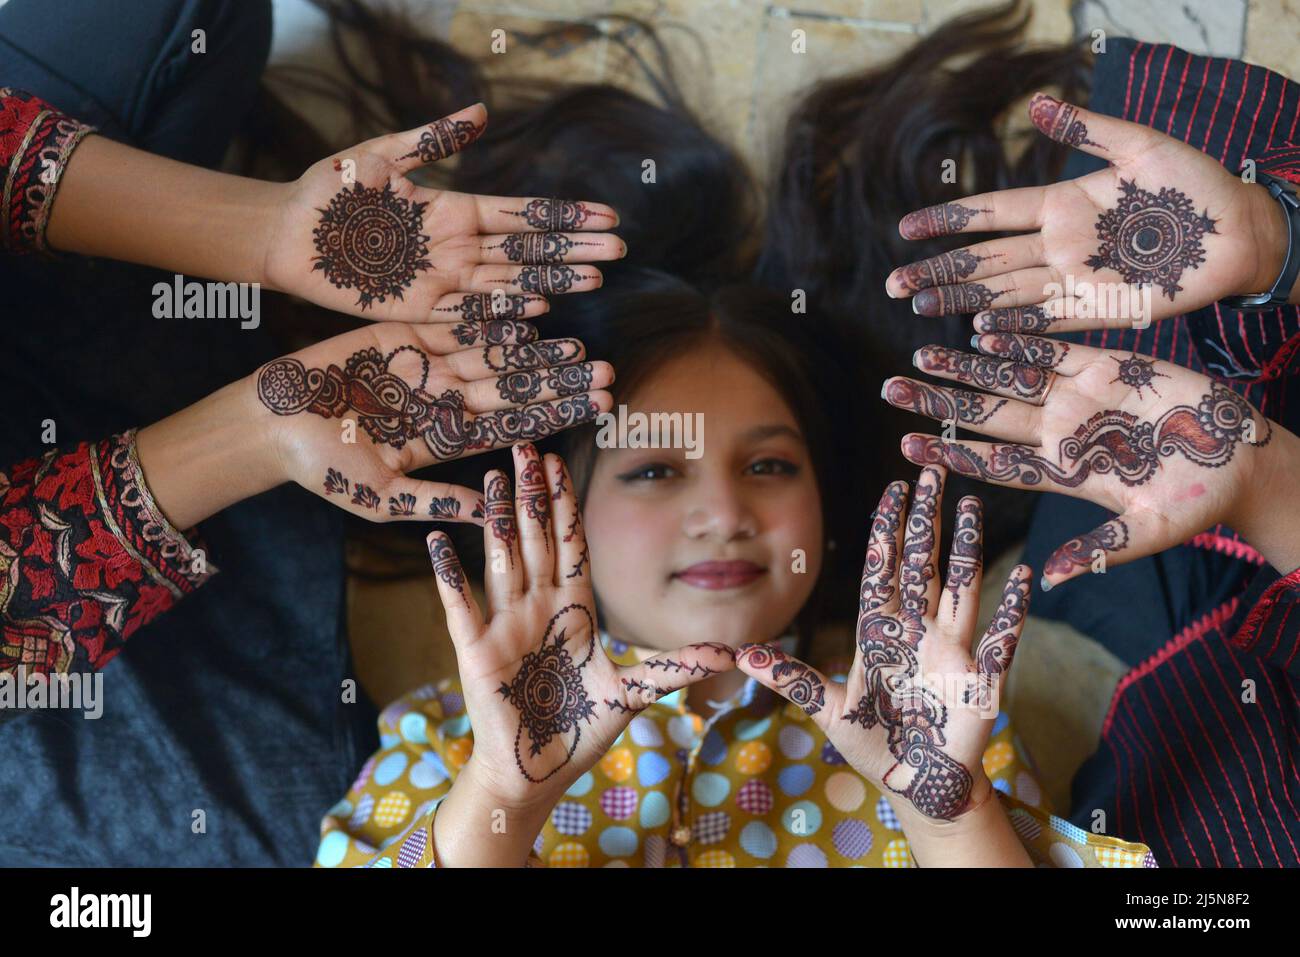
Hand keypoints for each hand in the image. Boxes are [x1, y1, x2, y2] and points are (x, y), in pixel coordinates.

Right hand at [253, 322, 612, 522]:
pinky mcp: (401, 337)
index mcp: (445, 440)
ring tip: (578, 344)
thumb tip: (489, 517)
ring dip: (534, 350)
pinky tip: (527, 312)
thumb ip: (437, 499)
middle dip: (558, 383)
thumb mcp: (382, 498)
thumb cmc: (321, 469)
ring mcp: (424, 369)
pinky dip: (487, 319)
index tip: (596, 408)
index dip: (554, 416)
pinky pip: (451, 325)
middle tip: (606, 373)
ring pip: (490, 355)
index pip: (513, 428)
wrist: (271, 422)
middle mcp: (443, 403)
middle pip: (513, 391)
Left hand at [262, 103, 624, 321]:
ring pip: (508, 281)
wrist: (284, 233)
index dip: (563, 215)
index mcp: (452, 210)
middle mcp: (456, 247)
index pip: (521, 213)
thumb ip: (431, 139)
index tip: (605, 215)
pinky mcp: (419, 308)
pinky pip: (468, 313)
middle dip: (573, 250)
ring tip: (594, 278)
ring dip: (552, 281)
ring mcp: (442, 280)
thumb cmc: (327, 192)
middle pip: (526, 249)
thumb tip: (482, 111)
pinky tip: (538, 310)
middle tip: (618, 251)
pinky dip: (502, 312)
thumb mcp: (381, 157)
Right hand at [424, 444, 736, 810]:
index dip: (565, 504)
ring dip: (499, 519)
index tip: (560, 462)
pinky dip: (448, 574)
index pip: (570, 545)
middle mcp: (537, 608)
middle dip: (533, 494)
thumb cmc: (581, 729)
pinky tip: (439, 541)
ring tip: (493, 476)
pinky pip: (460, 605)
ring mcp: (505, 626)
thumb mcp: (631, 692)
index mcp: (573, 610)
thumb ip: (673, 666)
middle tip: (525, 446)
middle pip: (536, 540)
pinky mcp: (477, 652)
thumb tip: (730, 652)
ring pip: (503, 560)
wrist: (537, 772)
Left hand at [734, 467, 1031, 824]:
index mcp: (881, 633)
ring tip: (972, 503)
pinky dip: (1012, 609)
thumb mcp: (829, 710)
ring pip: (960, 585)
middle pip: (922, 564)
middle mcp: (917, 631)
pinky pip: (1000, 637)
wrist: (915, 787)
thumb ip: (792, 679)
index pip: (883, 569)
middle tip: (932, 472)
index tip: (893, 490)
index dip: (887, 531)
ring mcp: (951, 650)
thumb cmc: (874, 746)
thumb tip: (743, 656)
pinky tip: (1022, 578)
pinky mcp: (980, 678)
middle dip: (926, 520)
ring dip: (966, 547)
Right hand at [884, 93, 1288, 331]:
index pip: (991, 213)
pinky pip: (1044, 322)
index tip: (908, 228)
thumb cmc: (1196, 185)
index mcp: (1063, 205)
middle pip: (984, 260)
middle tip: (895, 283)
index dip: (949, 220)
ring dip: (961, 301)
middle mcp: (1059, 246)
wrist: (1239, 233)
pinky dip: (1012, 328)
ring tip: (919, 306)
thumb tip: (1036, 101)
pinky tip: (978, 331)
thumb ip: (1086, 129)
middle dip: (939, 272)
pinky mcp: (1097, 311)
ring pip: (1003, 293)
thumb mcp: (1140, 146)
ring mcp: (1075, 281)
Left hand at [885, 331, 1280, 586]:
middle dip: (938, 402)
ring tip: (920, 354)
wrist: (1241, 460)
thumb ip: (1099, 551)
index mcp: (1062, 472)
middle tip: (890, 388)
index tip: (905, 448)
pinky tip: (983, 332)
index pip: (992, 463)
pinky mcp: (1108, 367)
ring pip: (1010, 378)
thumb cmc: (1197, 504)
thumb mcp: (1148, 533)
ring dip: (966, 366)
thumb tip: (1052, 582)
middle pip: (986, 415)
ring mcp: (1080, 398)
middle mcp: (1060, 433)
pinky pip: (1055, 350)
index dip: (949, 454)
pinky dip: (1022, 340)